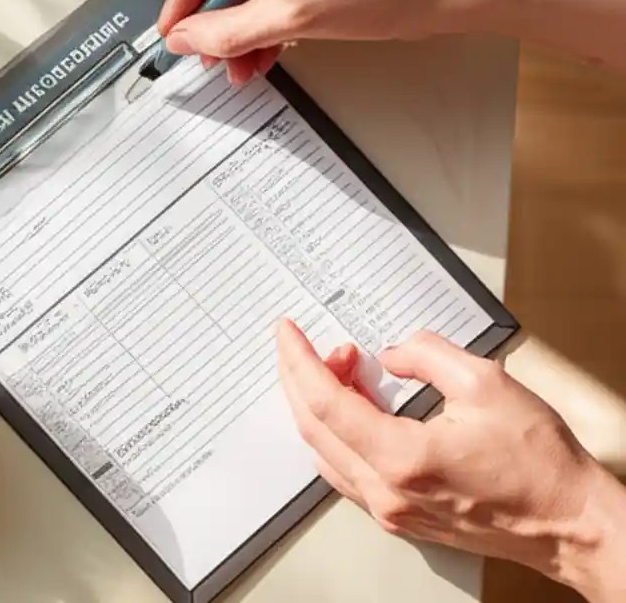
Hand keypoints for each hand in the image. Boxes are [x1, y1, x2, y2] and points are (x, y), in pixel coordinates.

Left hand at [275, 319, 625, 600]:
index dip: (299, 360)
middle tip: (321, 344)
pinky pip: (347, 472)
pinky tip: (358, 410)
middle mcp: (385, 491)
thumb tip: (391, 354)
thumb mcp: (486, 383)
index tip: (287, 333)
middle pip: (313, 427)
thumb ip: (427, 355)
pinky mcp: (400, 517)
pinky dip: (340, 435)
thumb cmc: (540, 464)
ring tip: (349, 371)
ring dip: (323, 406)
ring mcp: (389, 510)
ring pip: (326, 451)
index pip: (324, 402)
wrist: (569, 524)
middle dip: (305, 377)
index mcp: (400, 459)